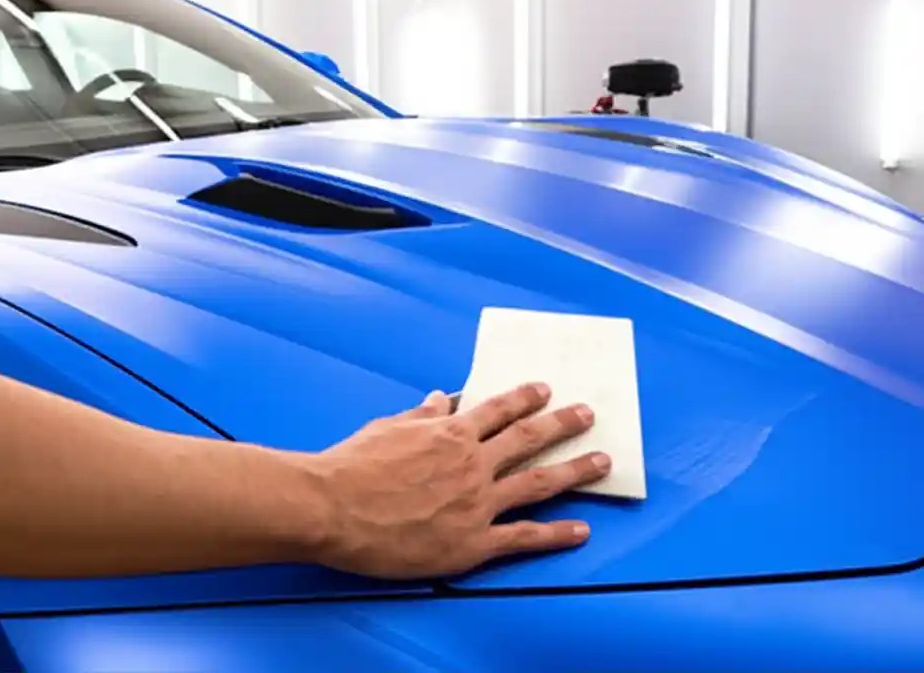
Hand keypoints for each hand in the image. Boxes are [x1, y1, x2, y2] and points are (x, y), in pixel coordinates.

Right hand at [309, 383, 609, 578]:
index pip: (498, 410)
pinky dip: (556, 534)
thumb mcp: (385, 428)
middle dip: (563, 424)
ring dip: (574, 471)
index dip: (525, 398)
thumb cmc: (350, 466)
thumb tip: (440, 398)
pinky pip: (524, 537)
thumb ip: (419, 416)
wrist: (331, 507)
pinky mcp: (472, 543)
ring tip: (601, 463)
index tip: (546, 390)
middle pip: (529, 439)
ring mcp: (476, 504)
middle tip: (588, 415)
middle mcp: (471, 464)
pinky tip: (581, 530)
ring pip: (539, 483)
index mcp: (449, 433)